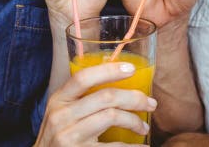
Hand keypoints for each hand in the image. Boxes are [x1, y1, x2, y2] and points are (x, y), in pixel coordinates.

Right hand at [35, 61, 156, 146]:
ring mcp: (69, 136)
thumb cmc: (58, 137)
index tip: (132, 69)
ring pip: (111, 117)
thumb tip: (116, 81)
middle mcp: (61, 116)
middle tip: (151, 103)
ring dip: (134, 121)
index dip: (109, 70)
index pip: (84, 77)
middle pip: (105, 97)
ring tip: (143, 127)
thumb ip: (79, 99)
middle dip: (134, 98)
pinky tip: (140, 146)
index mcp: (58, 100)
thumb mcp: (60, 113)